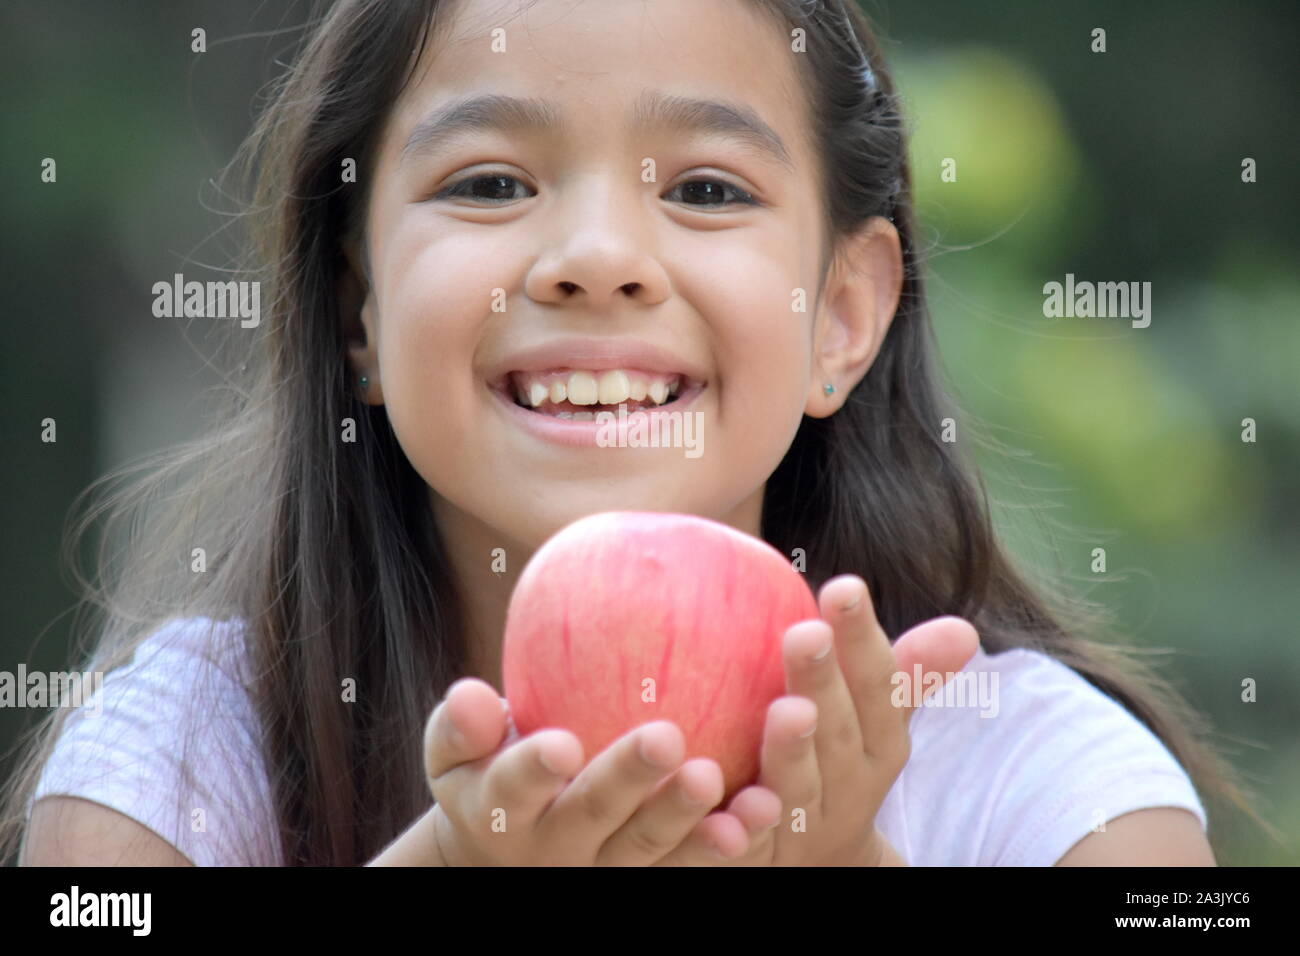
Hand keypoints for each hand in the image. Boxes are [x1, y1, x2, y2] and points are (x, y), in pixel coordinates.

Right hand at [424, 678, 784, 864]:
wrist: (506, 860)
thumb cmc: (487, 774)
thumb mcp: (457, 757)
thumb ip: (461, 726)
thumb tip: (469, 694)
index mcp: (503, 811)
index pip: (513, 789)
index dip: (533, 770)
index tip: (561, 744)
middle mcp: (557, 848)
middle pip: (596, 818)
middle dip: (631, 783)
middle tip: (670, 740)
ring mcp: (605, 872)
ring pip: (654, 852)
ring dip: (697, 825)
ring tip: (744, 794)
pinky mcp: (647, 880)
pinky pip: (689, 865)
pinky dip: (727, 844)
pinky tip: (769, 809)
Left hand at [707, 574, 979, 865]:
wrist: (815, 868)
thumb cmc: (834, 764)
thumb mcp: (871, 723)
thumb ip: (904, 674)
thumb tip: (965, 629)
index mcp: (878, 746)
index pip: (877, 687)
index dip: (862, 640)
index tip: (844, 587)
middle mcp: (847, 788)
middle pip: (836, 734)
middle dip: (823, 684)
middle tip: (807, 634)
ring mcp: (802, 827)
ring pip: (796, 790)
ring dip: (791, 752)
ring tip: (787, 710)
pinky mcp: (755, 859)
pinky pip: (747, 847)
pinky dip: (740, 831)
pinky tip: (729, 808)